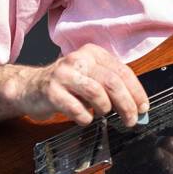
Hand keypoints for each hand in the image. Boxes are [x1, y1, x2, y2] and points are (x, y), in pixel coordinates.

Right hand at [18, 43, 149, 126]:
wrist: (28, 87)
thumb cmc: (66, 85)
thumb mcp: (90, 76)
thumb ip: (111, 86)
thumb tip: (137, 106)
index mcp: (93, 53)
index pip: (123, 71)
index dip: (136, 92)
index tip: (143, 107)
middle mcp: (79, 59)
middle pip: (113, 83)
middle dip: (127, 105)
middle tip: (131, 120)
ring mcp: (64, 74)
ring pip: (97, 94)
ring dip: (105, 110)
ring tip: (103, 115)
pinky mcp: (51, 91)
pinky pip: (77, 109)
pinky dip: (86, 118)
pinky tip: (84, 117)